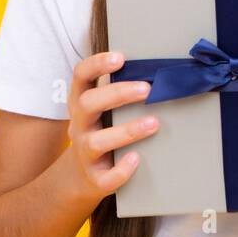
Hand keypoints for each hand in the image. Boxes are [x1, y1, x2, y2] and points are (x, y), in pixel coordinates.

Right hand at [65, 51, 160, 204]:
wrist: (79, 178)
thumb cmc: (99, 134)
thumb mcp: (100, 112)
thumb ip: (117, 93)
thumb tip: (158, 73)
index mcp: (80, 104)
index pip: (80, 77)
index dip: (96, 64)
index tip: (120, 57)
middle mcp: (79, 126)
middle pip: (88, 104)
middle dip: (117, 94)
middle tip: (147, 89)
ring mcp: (84, 153)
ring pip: (97, 142)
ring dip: (127, 131)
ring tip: (154, 123)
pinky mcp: (95, 178)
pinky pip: (106, 177)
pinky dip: (121, 169)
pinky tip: (137, 158)